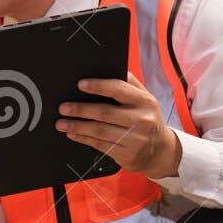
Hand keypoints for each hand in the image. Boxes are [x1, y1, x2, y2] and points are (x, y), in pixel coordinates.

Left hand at [57, 72, 180, 177]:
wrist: (161, 151)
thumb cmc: (147, 120)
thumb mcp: (145, 100)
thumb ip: (129, 84)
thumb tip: (109, 68)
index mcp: (145, 101)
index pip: (119, 89)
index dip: (98, 86)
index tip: (80, 84)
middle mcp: (142, 120)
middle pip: (105, 112)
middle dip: (80, 109)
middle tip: (63, 107)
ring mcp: (135, 139)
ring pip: (99, 130)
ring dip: (77, 126)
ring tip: (61, 123)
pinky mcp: (127, 154)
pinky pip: (99, 145)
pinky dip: (83, 138)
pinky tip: (72, 134)